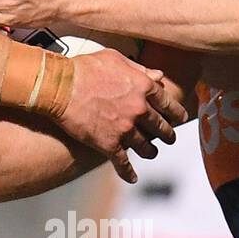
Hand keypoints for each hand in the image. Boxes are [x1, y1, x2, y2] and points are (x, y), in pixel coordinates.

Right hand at [57, 50, 185, 182]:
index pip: (169, 104)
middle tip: (168, 138)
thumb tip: (157, 75)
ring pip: (146, 147)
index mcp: (144, 88)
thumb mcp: (114, 59)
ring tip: (150, 153)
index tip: (179, 118)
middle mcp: (140, 110)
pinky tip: (132, 178)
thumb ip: (139, 69)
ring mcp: (126, 129)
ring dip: (150, 152)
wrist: (60, 86)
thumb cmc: (84, 68)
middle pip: (161, 128)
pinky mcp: (109, 144)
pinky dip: (128, 172)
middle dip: (167, 135)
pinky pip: (123, 163)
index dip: (176, 113)